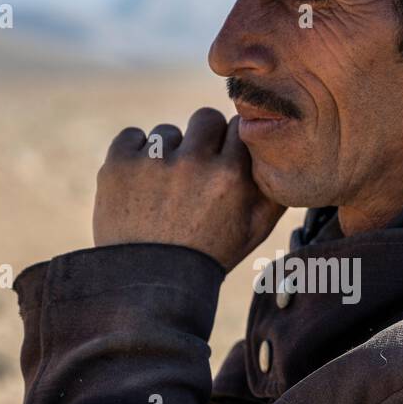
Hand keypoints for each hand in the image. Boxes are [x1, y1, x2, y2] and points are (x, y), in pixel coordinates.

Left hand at [93, 108, 285, 270]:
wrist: (149, 285)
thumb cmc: (207, 257)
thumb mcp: (253, 231)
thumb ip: (274, 190)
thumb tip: (284, 155)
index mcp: (230, 176)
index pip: (240, 127)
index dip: (232, 144)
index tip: (225, 161)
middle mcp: (193, 163)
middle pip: (206, 118)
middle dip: (204, 139)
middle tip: (196, 170)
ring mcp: (153, 161)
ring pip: (168, 131)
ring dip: (168, 154)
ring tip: (164, 190)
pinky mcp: (118, 164)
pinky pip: (132, 137)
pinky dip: (135, 155)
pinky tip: (140, 185)